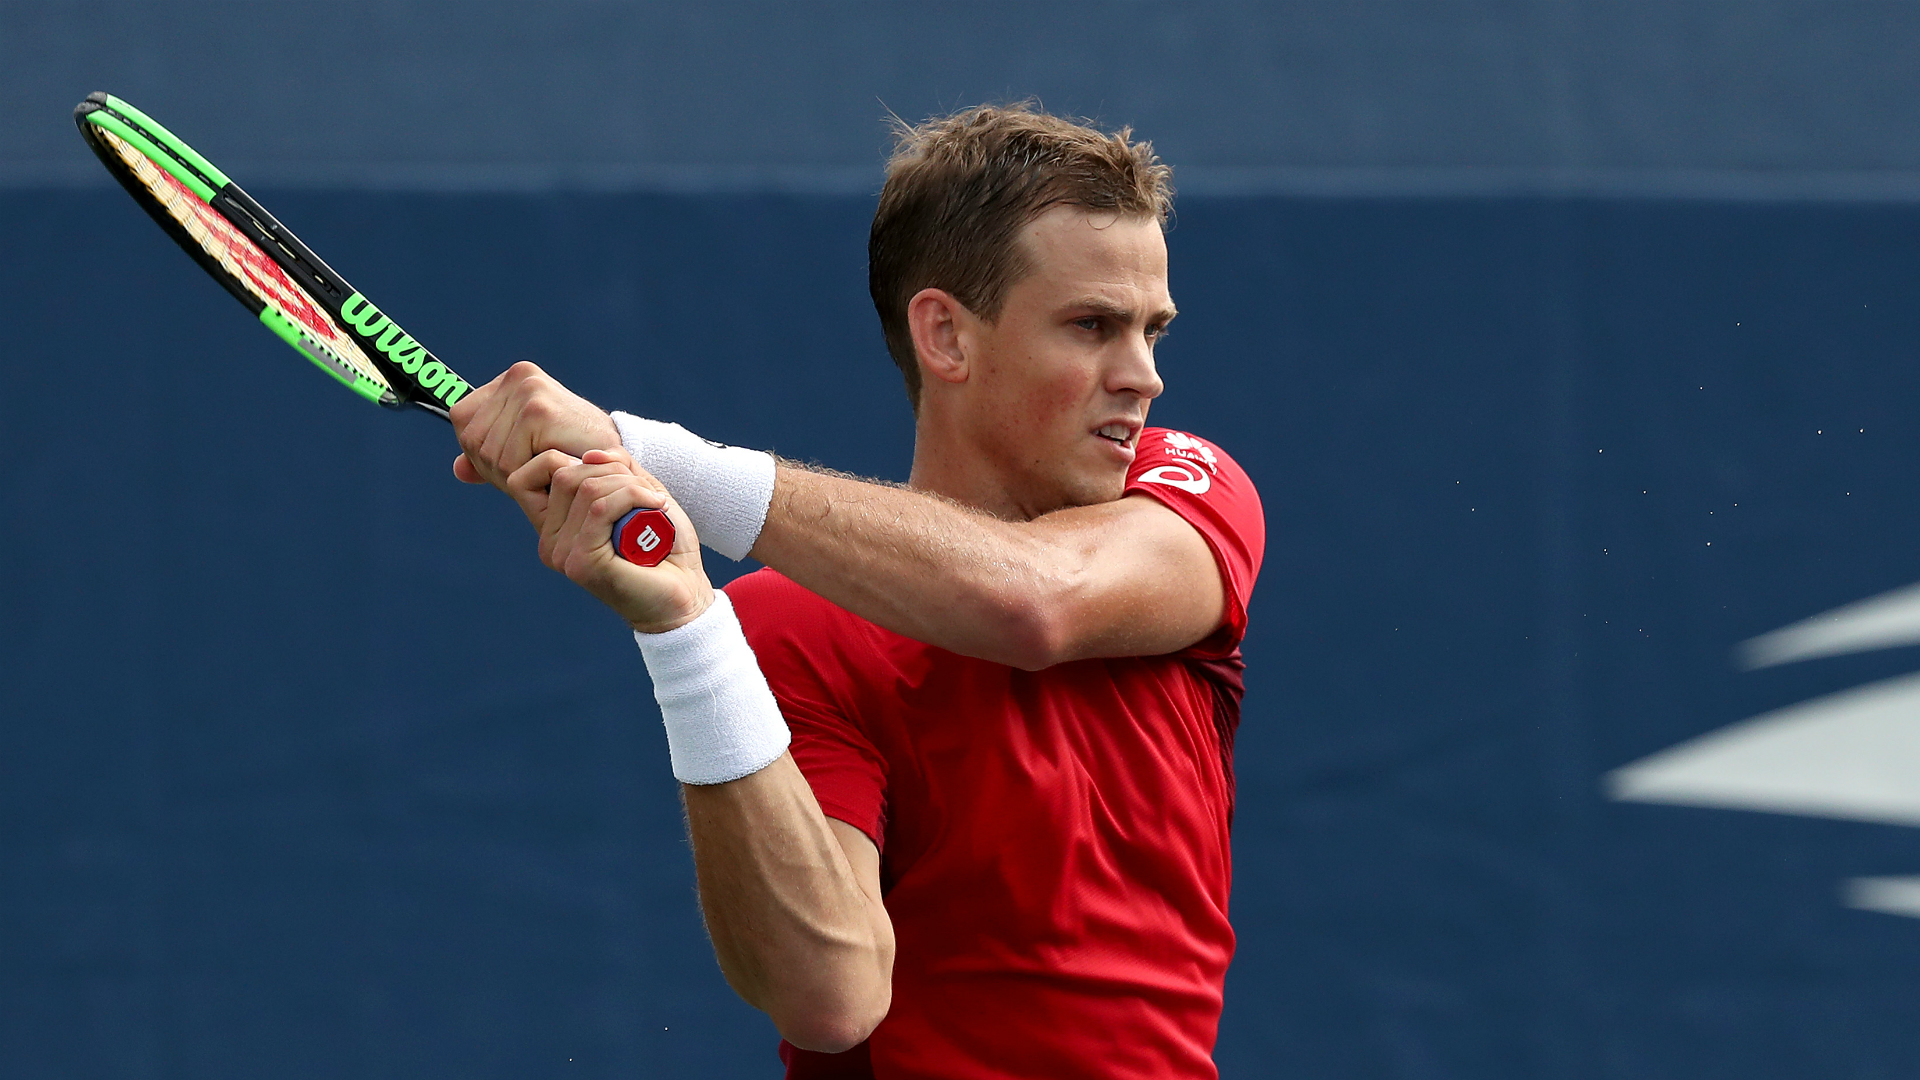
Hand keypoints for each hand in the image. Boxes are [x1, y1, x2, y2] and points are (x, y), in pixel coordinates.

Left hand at [450, 361, 621, 491]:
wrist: (618, 462)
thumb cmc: (576, 454)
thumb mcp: (526, 452)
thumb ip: (490, 458)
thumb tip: (458, 470)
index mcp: (512, 380)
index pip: (463, 419)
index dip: (480, 452)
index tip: (513, 463)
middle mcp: (518, 378)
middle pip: (472, 438)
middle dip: (494, 469)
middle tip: (530, 474)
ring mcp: (527, 391)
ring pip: (487, 453)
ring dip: (510, 477)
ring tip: (541, 473)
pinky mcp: (537, 410)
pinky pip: (508, 460)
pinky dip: (525, 476)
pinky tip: (549, 472)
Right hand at [524, 448, 713, 633]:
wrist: (685, 593)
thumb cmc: (664, 546)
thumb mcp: (639, 493)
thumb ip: (615, 470)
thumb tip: (590, 454)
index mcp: (556, 525)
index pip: (544, 469)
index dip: (585, 459)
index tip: (625, 476)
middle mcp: (551, 541)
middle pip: (567, 473)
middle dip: (615, 471)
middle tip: (647, 493)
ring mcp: (562, 554)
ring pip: (588, 488)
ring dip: (631, 486)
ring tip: (655, 504)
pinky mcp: (581, 562)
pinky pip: (601, 508)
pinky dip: (634, 497)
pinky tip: (656, 508)